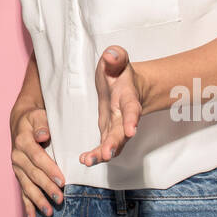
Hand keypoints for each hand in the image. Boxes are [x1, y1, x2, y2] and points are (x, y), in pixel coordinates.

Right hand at [10, 102, 64, 216]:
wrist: (21, 123)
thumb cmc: (35, 119)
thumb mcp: (38, 116)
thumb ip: (41, 124)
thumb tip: (42, 135)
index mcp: (23, 141)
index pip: (37, 157)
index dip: (49, 169)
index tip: (61, 180)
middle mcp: (17, 156)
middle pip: (33, 175)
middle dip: (46, 188)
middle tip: (60, 199)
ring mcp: (17, 168)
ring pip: (27, 186)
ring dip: (37, 200)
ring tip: (48, 212)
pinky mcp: (20, 176)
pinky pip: (22, 192)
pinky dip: (28, 206)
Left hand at [79, 45, 147, 166]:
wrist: (128, 86)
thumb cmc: (120, 72)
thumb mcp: (118, 59)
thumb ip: (116, 56)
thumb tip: (110, 55)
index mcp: (128, 97)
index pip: (132, 108)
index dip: (132, 119)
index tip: (131, 130)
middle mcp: (124, 116)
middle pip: (121, 132)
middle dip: (115, 143)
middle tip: (107, 154)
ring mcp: (117, 127)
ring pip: (113, 144)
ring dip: (103, 154)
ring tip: (89, 161)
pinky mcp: (109, 133)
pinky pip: (104, 147)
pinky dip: (95, 155)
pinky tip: (84, 160)